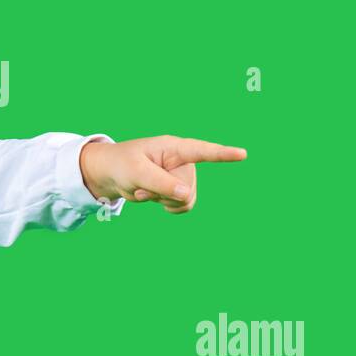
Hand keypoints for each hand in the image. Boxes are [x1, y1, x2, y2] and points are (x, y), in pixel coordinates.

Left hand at [80, 135, 246, 213]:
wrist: (111, 174)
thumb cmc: (122, 165)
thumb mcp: (137, 174)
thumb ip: (162, 183)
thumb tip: (188, 195)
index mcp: (173, 148)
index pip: (202, 151)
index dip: (223, 154)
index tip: (243, 154)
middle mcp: (182, 161)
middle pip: (187, 187)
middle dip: (163, 193)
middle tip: (141, 185)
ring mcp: (181, 176)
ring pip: (186, 199)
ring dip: (163, 200)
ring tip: (144, 189)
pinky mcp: (177, 189)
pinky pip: (184, 206)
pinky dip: (167, 207)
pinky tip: (153, 197)